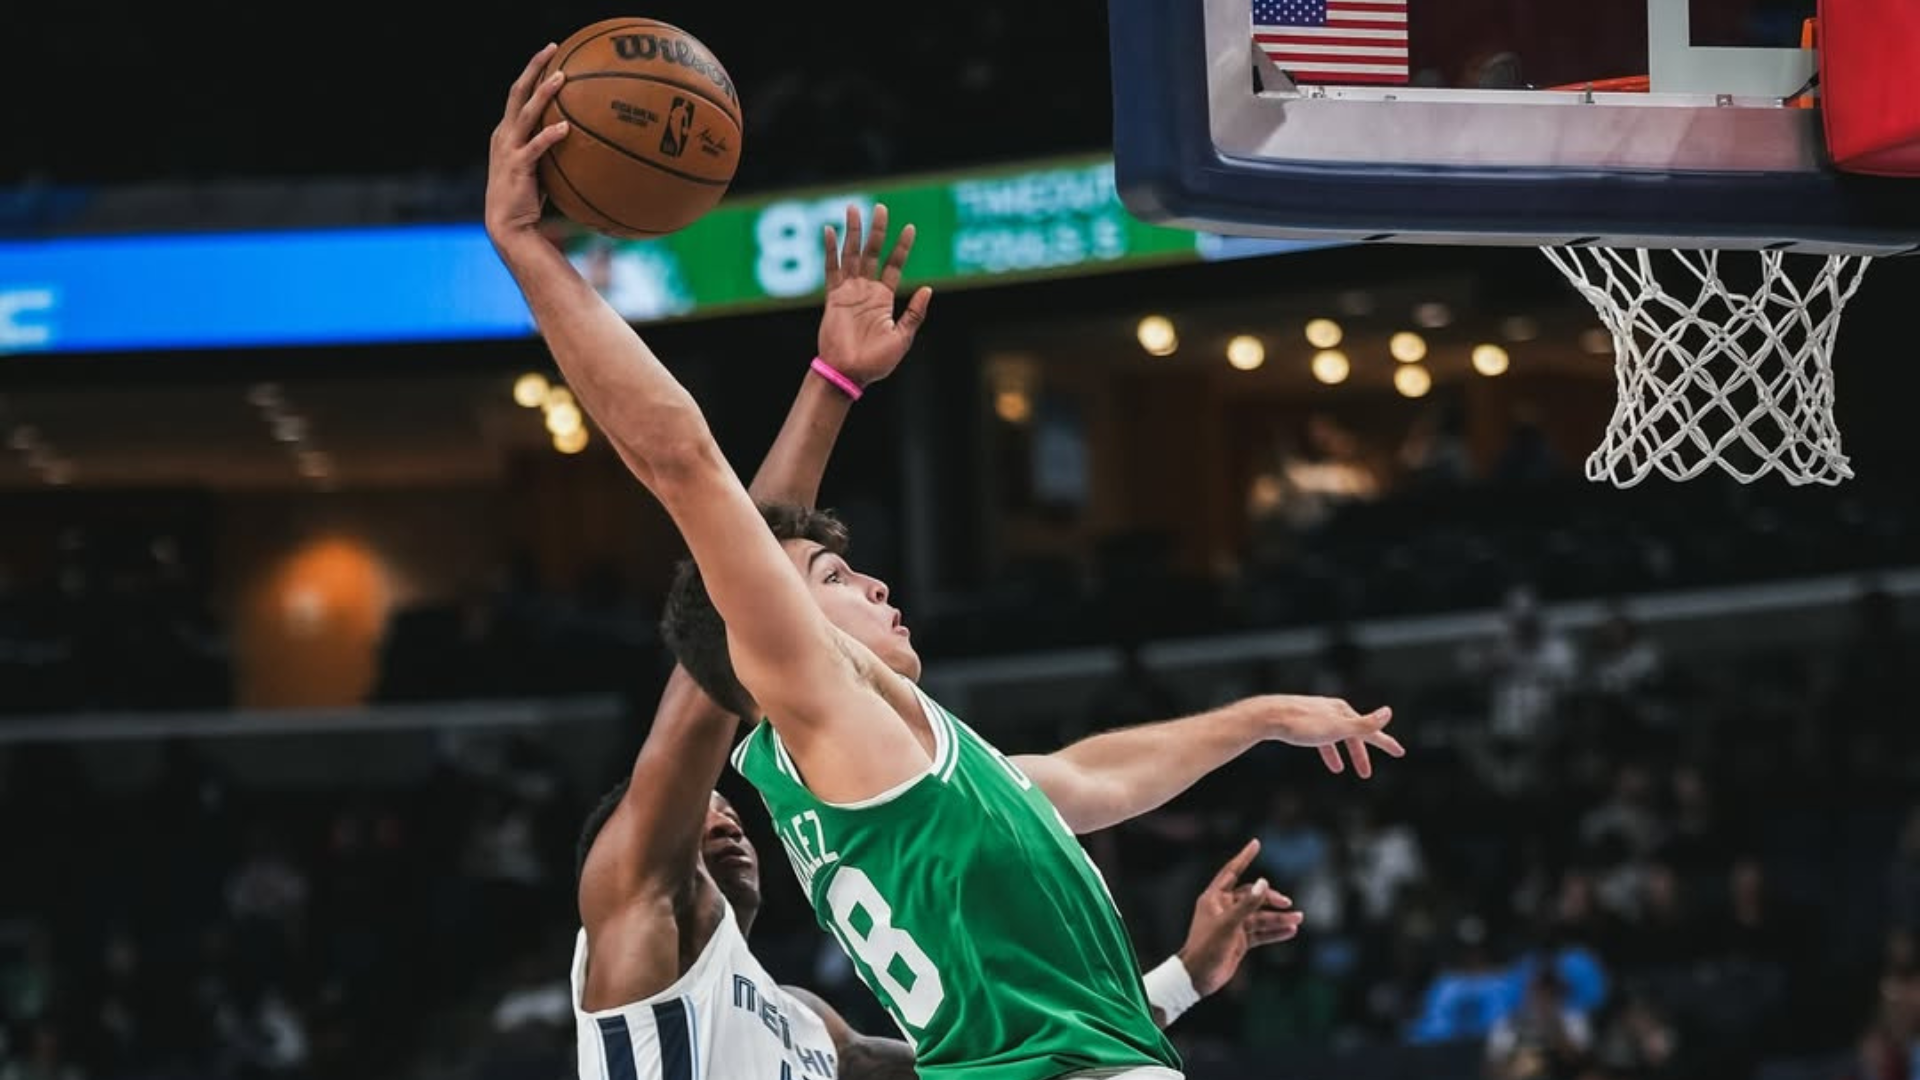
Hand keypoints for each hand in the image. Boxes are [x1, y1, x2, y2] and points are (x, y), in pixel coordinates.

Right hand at [486, 43, 569, 242]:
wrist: (510, 228)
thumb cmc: (527, 200)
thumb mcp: (538, 169)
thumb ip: (551, 150)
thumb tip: (581, 138)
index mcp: (506, 132)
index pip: (518, 95)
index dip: (531, 72)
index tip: (550, 54)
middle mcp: (503, 135)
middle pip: (517, 92)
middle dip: (533, 68)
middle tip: (552, 48)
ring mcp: (508, 149)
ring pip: (525, 113)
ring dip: (543, 94)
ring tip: (562, 78)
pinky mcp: (517, 167)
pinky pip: (536, 147)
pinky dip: (550, 135)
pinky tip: (566, 127)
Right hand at [817, 203, 933, 387]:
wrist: (850, 374)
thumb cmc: (876, 362)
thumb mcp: (902, 337)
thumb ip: (914, 313)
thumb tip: (928, 289)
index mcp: (883, 298)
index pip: (894, 265)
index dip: (902, 247)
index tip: (910, 227)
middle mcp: (866, 290)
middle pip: (872, 253)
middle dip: (876, 230)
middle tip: (881, 207)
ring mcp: (849, 292)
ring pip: (851, 255)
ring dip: (852, 232)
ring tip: (853, 209)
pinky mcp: (833, 297)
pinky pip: (831, 270)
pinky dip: (829, 250)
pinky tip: (828, 231)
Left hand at [1177, 839, 1301, 996]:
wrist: (1199, 976)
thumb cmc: (1207, 947)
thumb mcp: (1229, 924)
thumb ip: (1248, 903)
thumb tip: (1265, 882)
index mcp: (1214, 898)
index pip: (1232, 872)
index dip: (1244, 857)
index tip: (1256, 843)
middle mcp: (1224, 908)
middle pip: (1252, 896)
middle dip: (1271, 899)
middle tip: (1288, 904)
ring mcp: (1233, 925)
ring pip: (1260, 916)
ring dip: (1278, 918)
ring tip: (1298, 919)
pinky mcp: (1239, 940)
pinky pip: (1260, 932)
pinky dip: (1275, 931)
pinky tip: (1290, 931)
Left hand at [1266, 696, 1403, 777]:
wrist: (1268, 717)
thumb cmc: (1302, 725)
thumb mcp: (1337, 728)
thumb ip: (1364, 724)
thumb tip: (1389, 711)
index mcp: (1343, 712)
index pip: (1370, 729)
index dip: (1385, 742)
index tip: (1399, 752)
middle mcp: (1331, 710)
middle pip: (1353, 734)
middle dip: (1360, 754)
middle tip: (1366, 774)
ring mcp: (1316, 715)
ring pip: (1335, 736)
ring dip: (1341, 753)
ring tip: (1342, 770)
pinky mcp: (1301, 721)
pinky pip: (1320, 737)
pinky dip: (1325, 749)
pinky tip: (1322, 759)